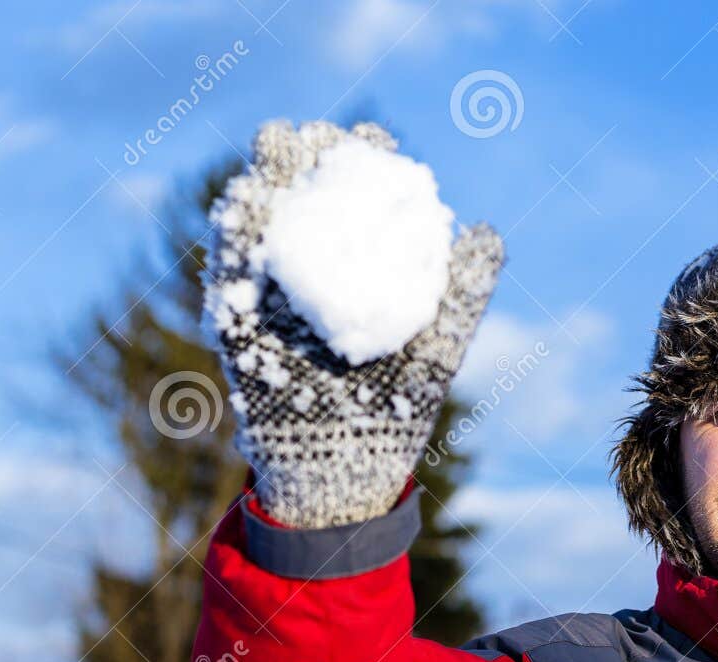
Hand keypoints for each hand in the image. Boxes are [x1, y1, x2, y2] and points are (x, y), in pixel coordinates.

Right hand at [202, 119, 503, 527]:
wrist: (344, 473)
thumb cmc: (396, 410)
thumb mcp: (437, 349)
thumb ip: (462, 294)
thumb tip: (489, 232)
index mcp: (361, 263)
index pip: (361, 195)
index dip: (365, 159)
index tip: (375, 139)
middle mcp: (313, 267)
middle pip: (305, 193)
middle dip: (306, 153)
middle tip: (316, 134)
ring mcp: (271, 292)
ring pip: (261, 218)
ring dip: (265, 177)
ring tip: (277, 147)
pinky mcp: (237, 321)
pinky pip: (228, 270)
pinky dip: (231, 234)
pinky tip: (241, 203)